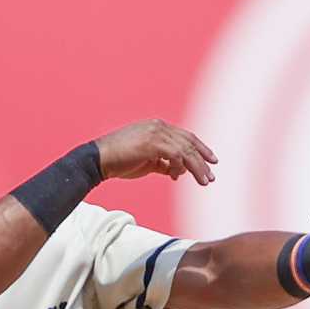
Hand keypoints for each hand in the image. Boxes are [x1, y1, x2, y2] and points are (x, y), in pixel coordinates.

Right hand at [93, 119, 217, 185]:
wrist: (99, 159)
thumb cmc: (119, 162)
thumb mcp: (145, 162)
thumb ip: (162, 163)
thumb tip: (177, 172)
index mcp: (157, 127)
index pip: (185, 137)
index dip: (200, 149)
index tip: (210, 161)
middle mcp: (159, 127)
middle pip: (189, 141)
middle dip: (203, 159)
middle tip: (211, 175)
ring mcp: (155, 133)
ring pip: (185, 149)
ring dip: (197, 167)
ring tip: (204, 181)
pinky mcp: (152, 143)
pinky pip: (175, 155)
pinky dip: (179, 167)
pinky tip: (176, 177)